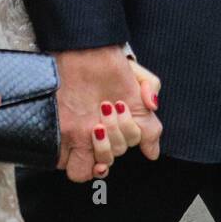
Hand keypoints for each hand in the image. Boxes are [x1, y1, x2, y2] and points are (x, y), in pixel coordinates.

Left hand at [54, 45, 160, 183]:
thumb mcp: (138, 74)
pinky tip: (86, 151)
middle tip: (110, 107)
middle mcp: (108, 131)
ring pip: (102, 164)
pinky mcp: (66, 139)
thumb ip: (151, 91)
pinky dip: (81, 167)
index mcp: (127, 118)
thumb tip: (153, 129)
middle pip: (120, 151)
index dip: (142, 140)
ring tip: (97, 127)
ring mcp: (86, 137)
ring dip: (104, 151)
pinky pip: (75, 168)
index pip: (141, 141)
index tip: (132, 121)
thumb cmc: (108, 62)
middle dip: (119, 132)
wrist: (79, 53)